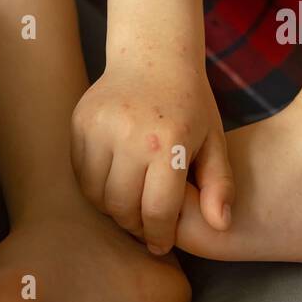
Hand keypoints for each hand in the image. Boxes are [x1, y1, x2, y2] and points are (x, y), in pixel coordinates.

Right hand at [71, 47, 231, 254]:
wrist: (153, 56)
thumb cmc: (190, 105)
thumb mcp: (214, 141)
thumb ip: (219, 184)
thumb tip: (222, 225)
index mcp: (170, 143)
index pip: (158, 210)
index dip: (160, 236)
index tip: (161, 246)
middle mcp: (131, 135)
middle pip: (122, 207)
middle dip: (135, 226)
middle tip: (146, 229)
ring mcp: (101, 127)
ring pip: (96, 194)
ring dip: (112, 209)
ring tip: (130, 208)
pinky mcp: (80, 122)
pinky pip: (80, 172)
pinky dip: (94, 187)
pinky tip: (114, 184)